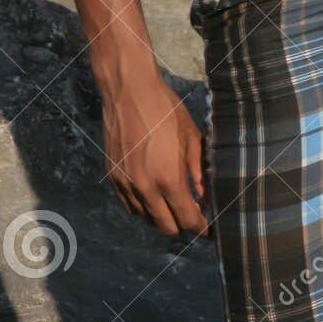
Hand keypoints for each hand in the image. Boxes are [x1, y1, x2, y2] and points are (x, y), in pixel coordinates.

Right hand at [102, 77, 210, 237]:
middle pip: (166, 227)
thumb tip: (206, 195)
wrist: (129, 92)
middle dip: (183, 226)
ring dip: (162, 217)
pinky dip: (143, 208)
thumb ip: (199, 172)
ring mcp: (126, 184)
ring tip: (175, 205)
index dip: (200, 228)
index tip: (209, 230)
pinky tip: (154, 196)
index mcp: (168, 179)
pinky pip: (129, 206)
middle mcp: (144, 188)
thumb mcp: (191, 138)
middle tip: (194, 216)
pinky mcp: (113, 177)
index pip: (187, 219)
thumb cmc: (165, 110)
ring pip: (146, 218)